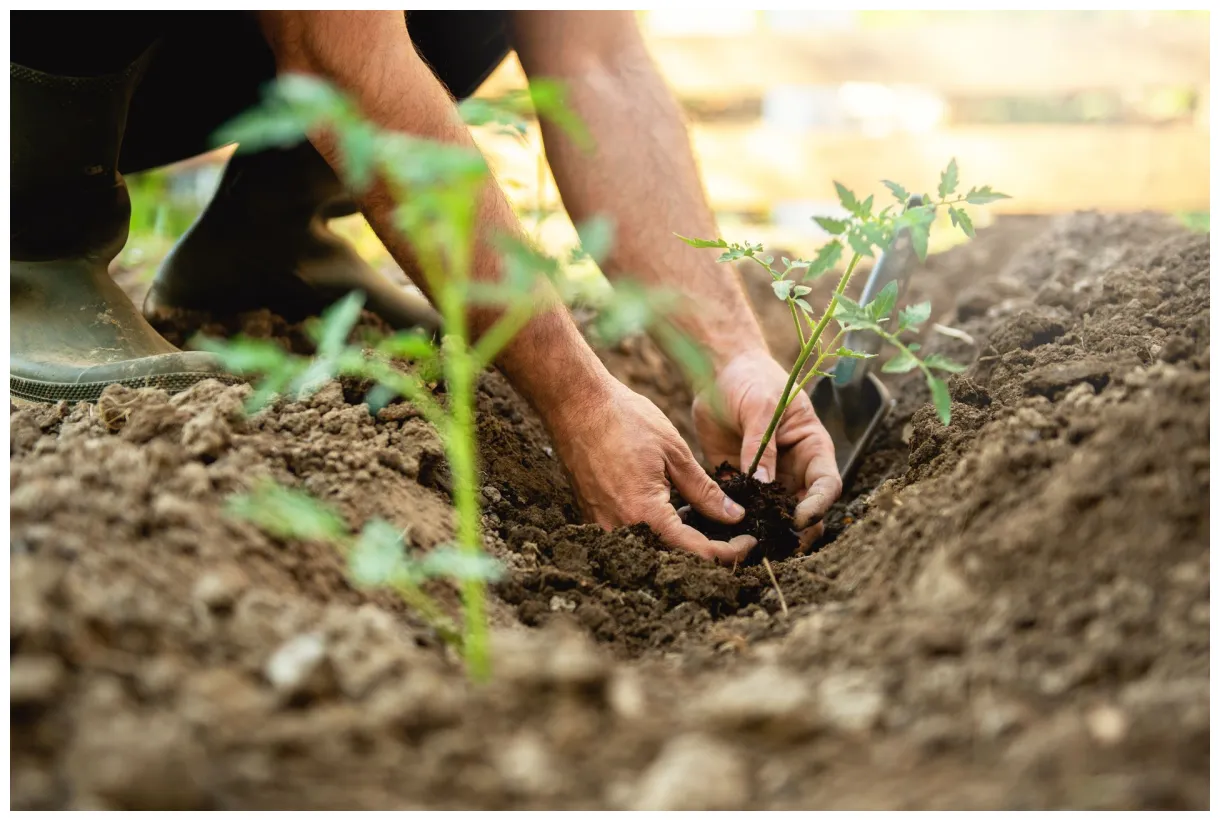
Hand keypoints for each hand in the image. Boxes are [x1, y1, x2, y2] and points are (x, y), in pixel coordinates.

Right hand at [550, 377, 756, 562]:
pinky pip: (633, 535)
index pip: (697, 552)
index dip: (730, 552)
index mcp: (645, 514)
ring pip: (653, 548)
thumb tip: (734, 516)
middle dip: (709, 550)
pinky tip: (673, 508)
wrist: (575, 404)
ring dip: (683, 540)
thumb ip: (705, 491)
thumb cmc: (625, 420)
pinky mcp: (594, 516)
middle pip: (674, 557)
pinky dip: (658, 529)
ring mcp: (602, 525)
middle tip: (733, 533)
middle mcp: (621, 528)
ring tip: (705, 517)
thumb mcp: (675, 452)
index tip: (750, 540)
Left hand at [693, 350, 841, 544]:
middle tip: (779, 546)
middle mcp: (794, 468)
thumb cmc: (751, 379)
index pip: (826, 484)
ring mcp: (768, 478)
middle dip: (796, 530)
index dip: (818, 505)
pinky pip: (742, 507)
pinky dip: (736, 520)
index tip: (800, 520)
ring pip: (775, 515)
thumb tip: (763, 484)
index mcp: (811, 448)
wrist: (719, 371)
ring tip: (752, 545)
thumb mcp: (761, 406)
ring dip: (766, 530)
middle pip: (805, 508)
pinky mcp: (740, 481)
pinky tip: (723, 532)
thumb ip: (761, 445)